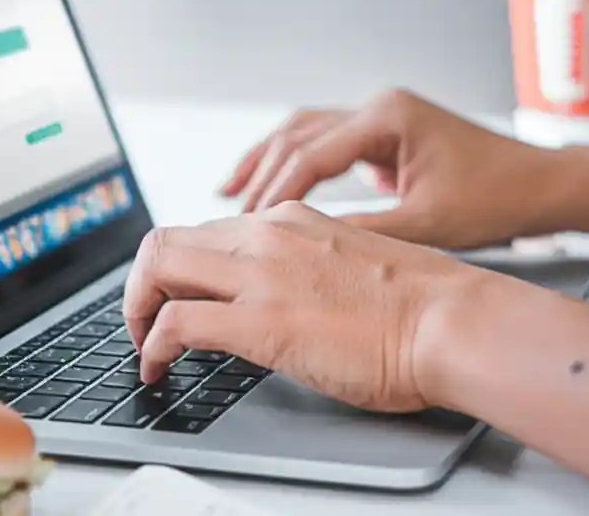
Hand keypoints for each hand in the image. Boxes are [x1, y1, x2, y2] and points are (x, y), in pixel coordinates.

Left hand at [122, 201, 480, 411]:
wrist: (452, 321)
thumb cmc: (423, 305)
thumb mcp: (350, 263)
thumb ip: (308, 267)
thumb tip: (283, 296)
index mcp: (291, 219)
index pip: (208, 230)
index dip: (181, 267)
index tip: (177, 295)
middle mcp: (267, 234)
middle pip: (168, 239)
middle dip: (142, 283)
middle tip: (144, 321)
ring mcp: (260, 273)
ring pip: (158, 265)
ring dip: (136, 308)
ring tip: (144, 347)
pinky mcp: (259, 319)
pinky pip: (174, 322)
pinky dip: (151, 346)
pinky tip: (158, 368)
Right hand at [219, 88, 564, 249]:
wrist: (542, 185)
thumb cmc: (499, 197)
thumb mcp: (425, 224)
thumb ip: (364, 231)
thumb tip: (308, 248)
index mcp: (387, 118)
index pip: (311, 153)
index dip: (275, 189)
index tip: (248, 221)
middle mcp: (380, 108)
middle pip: (298, 134)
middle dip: (260, 171)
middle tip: (227, 208)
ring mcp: (382, 117)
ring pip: (306, 132)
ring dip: (270, 161)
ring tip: (232, 192)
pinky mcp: (386, 135)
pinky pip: (327, 143)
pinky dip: (299, 165)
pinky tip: (280, 189)